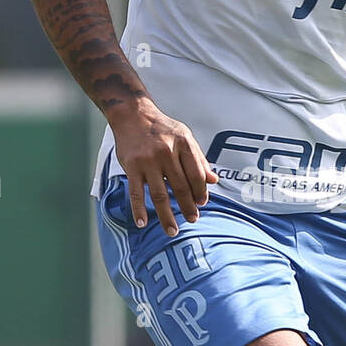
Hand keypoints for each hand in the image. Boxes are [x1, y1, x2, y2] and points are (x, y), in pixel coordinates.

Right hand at [111, 98, 218, 236]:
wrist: (132, 114)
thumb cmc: (162, 128)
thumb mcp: (185, 136)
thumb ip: (199, 159)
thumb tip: (214, 181)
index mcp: (183, 143)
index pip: (197, 173)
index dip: (201, 191)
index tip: (202, 203)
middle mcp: (166, 151)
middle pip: (180, 186)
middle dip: (188, 206)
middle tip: (193, 219)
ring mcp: (148, 160)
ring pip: (160, 194)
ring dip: (167, 215)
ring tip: (173, 230)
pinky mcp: (131, 167)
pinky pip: (136, 192)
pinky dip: (139, 209)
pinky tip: (143, 223)